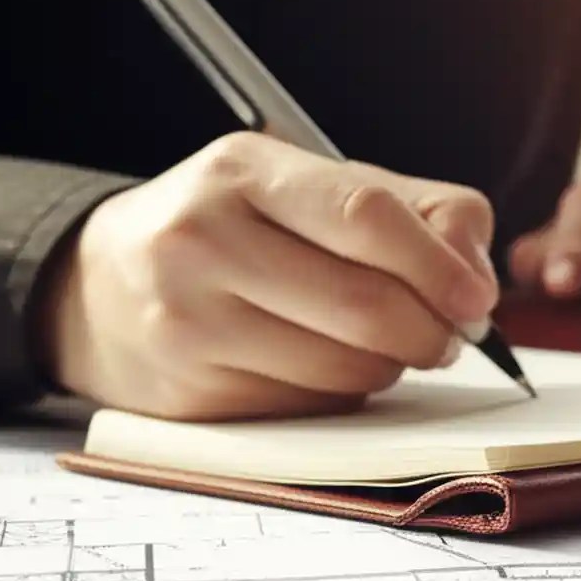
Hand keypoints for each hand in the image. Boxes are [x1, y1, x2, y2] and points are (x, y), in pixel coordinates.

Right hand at [40, 132, 497, 420]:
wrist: (104, 287)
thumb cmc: (239, 228)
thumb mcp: (316, 187)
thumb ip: (417, 211)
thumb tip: (476, 276)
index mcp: (243, 171)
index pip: (366, 215)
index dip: (439, 266)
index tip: (477, 300)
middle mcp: (202, 240)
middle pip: (364, 305)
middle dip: (431, 331)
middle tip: (449, 336)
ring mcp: (188, 323)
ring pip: (347, 369)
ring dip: (393, 366)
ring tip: (385, 344)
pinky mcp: (192, 396)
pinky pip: (314, 408)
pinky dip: (346, 394)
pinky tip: (327, 365)